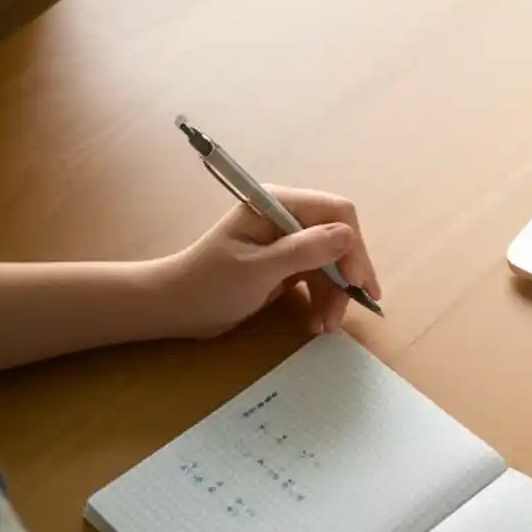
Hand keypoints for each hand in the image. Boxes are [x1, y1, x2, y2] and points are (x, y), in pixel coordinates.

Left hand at [158, 185, 381, 337]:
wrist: (177, 308)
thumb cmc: (209, 284)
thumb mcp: (258, 269)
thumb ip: (303, 251)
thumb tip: (348, 235)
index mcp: (278, 205)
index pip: (335, 212)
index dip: (351, 246)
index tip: (354, 281)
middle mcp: (287, 217)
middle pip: (338, 240)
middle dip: (346, 277)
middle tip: (354, 309)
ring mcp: (288, 241)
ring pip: (332, 265)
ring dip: (335, 296)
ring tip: (325, 326)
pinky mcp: (287, 264)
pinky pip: (318, 279)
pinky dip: (322, 300)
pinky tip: (317, 322)